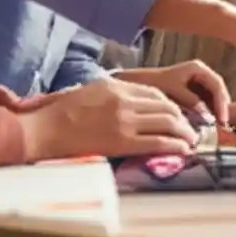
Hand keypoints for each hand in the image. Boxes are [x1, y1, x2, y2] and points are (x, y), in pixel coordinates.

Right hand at [16, 77, 198, 159]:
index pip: (156, 94)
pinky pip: (158, 142)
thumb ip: (114, 93)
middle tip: (190, 131)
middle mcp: (125, 100)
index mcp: (117, 85)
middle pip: (167, 107)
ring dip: (185, 133)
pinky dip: (176, 146)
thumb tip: (133, 103)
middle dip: (184, 120)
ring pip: (168, 123)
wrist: (45, 129)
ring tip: (190, 142)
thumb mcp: (91, 90)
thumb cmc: (61, 112)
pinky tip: (183, 150)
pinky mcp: (122, 141)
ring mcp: (125, 120)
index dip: (172, 106)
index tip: (178, 116)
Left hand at [115, 61, 229, 125]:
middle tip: (222, 126)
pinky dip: (206, 114)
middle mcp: (200, 74)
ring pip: (212, 99)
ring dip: (215, 112)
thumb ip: (190, 100)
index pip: (217, 85)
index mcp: (197, 68)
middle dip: (221, 109)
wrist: (135, 83)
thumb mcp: (172, 91)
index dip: (222, 102)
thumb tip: (206, 115)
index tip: (221, 119)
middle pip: (218, 92)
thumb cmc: (152, 83)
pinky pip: (204, 103)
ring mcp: (197, 84)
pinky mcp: (191, 94)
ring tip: (215, 128)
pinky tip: (205, 126)